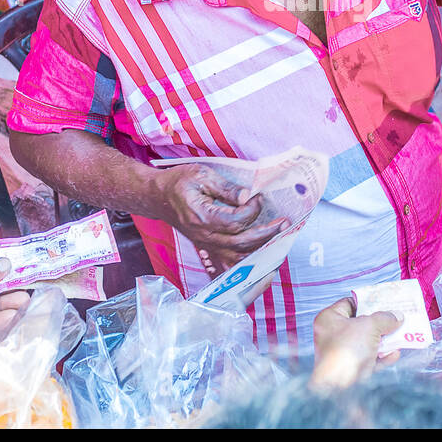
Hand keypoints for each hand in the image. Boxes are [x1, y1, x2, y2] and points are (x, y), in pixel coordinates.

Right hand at [155, 165, 288, 273]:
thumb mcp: (201, 175)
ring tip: (279, 240)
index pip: (235, 222)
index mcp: (202, 217)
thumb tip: (249, 196)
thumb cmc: (179, 183)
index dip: (252, 210)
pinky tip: (265, 260)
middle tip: (283, 222)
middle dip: (266, 234)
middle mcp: (205, 236)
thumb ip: (226, 188)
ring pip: (238, 258)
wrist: (158, 197)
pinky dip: (249, 265)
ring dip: (262, 251)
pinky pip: (231, 264)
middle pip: (241, 243)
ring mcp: (207, 245)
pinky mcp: (209, 249)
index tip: (258, 197)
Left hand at [310, 297, 402, 387]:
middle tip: (396, 318)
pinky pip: (370, 360)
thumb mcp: (369, 325)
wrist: (339, 388)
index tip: (384, 301)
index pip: (349, 303)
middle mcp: (333, 336)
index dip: (367, 301)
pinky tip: (395, 353)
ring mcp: (342, 354)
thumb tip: (397, 316)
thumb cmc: (347, 350)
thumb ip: (384, 318)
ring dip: (384, 340)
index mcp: (329, 319)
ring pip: (367, 343)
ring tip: (401, 334)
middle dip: (380, 322)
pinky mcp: (351, 371)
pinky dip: (383, 356)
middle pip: (360, 324)